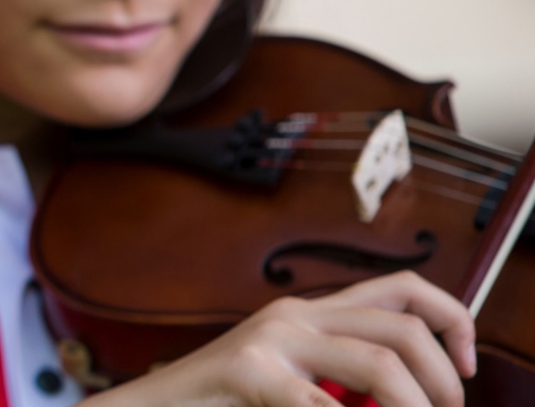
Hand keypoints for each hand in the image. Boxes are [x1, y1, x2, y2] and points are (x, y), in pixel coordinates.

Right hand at [80, 270, 476, 406]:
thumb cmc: (219, 402)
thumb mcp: (290, 382)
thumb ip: (337, 379)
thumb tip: (408, 396)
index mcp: (307, 315)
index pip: (403, 291)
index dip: (453, 322)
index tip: (466, 371)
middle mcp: (293, 317)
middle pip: (402, 327)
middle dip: (442, 379)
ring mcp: (269, 342)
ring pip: (378, 362)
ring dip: (412, 404)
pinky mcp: (247, 371)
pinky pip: (319, 402)